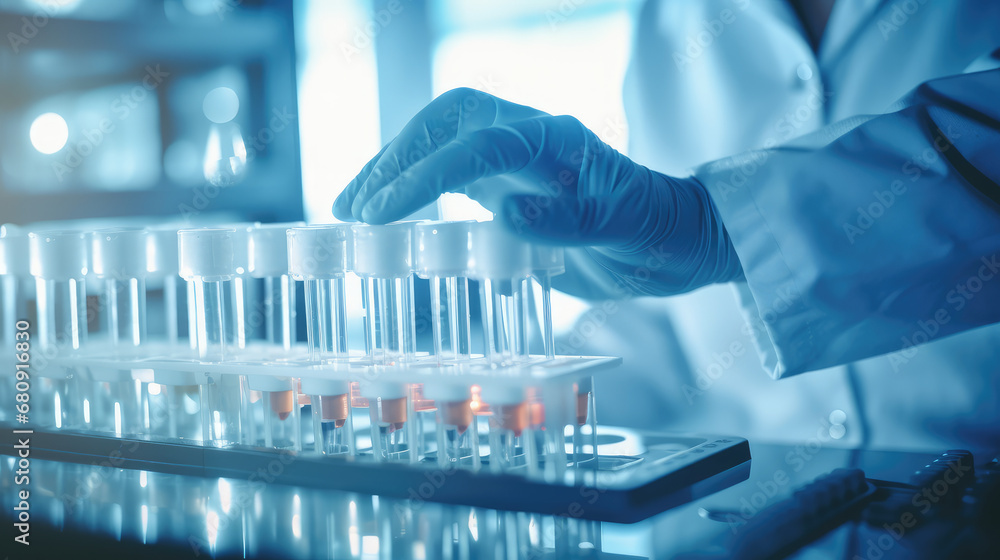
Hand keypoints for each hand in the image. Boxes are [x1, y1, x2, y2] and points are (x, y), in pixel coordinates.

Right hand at [333, 88, 740, 294]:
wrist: (673, 242)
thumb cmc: (656, 233)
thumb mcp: (624, 232)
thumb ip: (570, 222)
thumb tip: (506, 212)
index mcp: (558, 141)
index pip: (477, 144)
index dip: (427, 172)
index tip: (383, 209)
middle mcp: (530, 140)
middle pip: (447, 123)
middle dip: (396, 157)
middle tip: (355, 204)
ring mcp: (517, 161)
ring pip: (442, 144)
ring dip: (396, 169)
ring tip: (351, 206)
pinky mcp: (508, 185)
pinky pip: (451, 175)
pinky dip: (415, 190)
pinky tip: (389, 216)